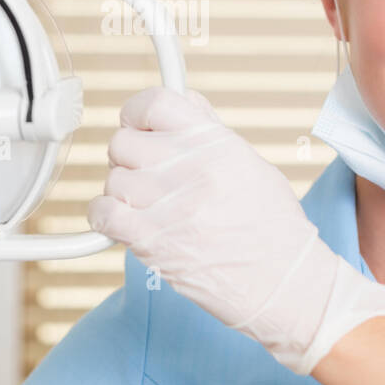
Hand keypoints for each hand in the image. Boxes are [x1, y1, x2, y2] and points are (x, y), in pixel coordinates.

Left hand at [87, 87, 384, 375]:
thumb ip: (211, 132)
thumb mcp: (252, 164)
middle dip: (129, 155)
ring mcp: (166, 205)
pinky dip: (105, 216)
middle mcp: (187, 168)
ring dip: (122, 191)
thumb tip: (186, 101)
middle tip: (144, 172)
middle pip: (122, 141)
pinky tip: (122, 222)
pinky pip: (102, 214)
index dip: (137, 112)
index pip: (155, 103)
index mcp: (214, 144)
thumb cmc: (274, 227)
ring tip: (146, 205)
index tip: (138, 123)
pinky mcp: (150, 242)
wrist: (282, 283)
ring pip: (112, 178)